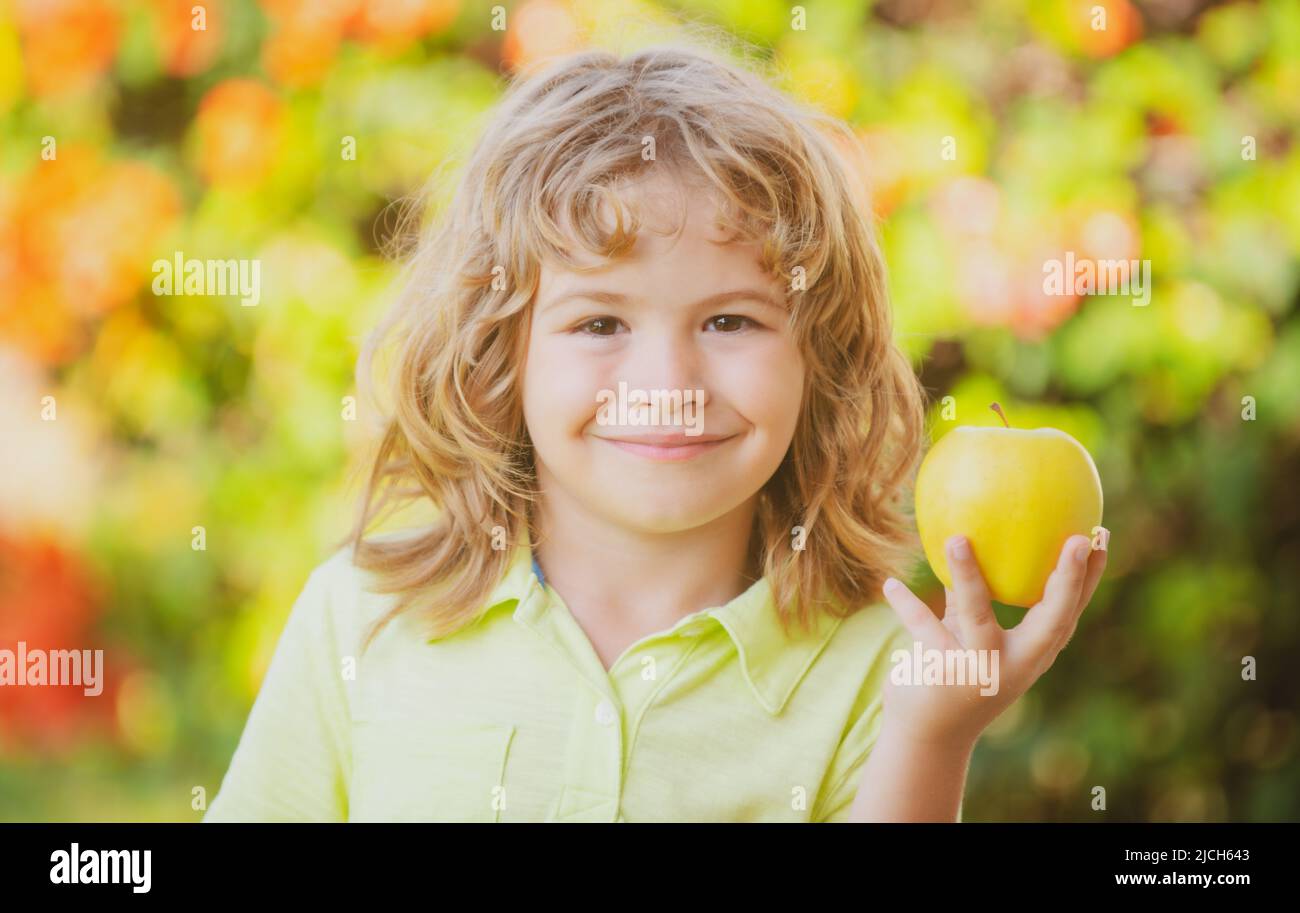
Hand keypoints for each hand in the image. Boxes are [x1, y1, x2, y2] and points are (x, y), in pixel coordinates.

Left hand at [879, 530, 1108, 750]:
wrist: (930, 735)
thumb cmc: (956, 674)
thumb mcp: (972, 637)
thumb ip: (974, 601)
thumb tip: (971, 542)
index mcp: (1032, 652)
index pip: (1068, 612)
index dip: (1088, 579)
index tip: (1100, 537)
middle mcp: (1017, 663)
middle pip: (1052, 621)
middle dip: (1067, 582)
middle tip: (1075, 542)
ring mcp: (983, 670)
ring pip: (978, 617)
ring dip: (968, 576)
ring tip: (956, 538)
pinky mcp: (945, 674)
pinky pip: (925, 629)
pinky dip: (906, 605)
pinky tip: (890, 583)